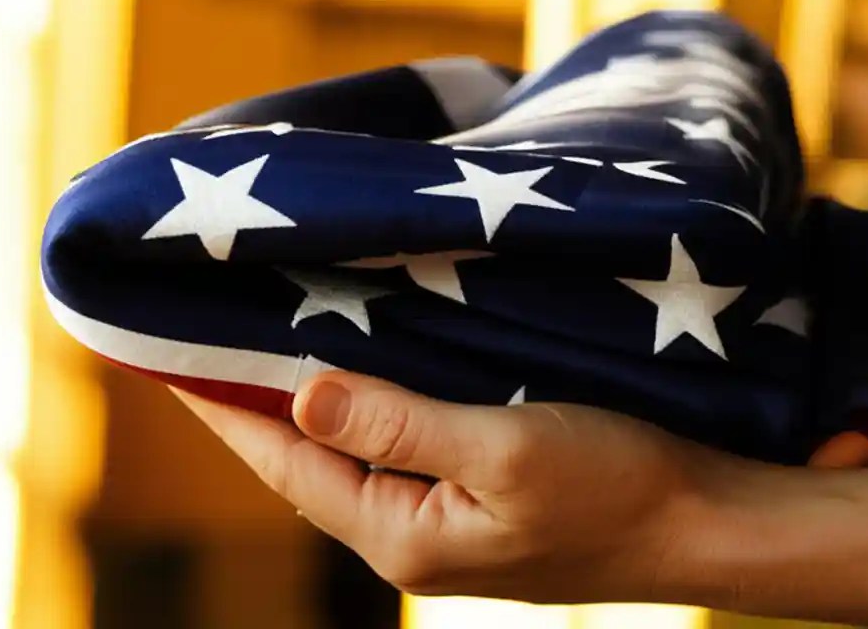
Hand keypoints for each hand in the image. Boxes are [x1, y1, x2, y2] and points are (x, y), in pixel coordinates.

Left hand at [178, 371, 722, 603]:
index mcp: (399, 535)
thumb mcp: (503, 451)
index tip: (160, 350)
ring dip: (305, 401)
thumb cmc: (618, 486)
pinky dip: (362, 406)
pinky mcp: (475, 503)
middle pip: (303, 461)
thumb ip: (397, 424)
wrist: (706, 524)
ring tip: (263, 341)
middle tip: (203, 330)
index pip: (281, 460)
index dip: (219, 404)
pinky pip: (393, 449)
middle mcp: (407, 538)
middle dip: (251, 401)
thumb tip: (297, 395)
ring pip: (348, 452)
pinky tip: (359, 370)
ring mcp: (441, 525)